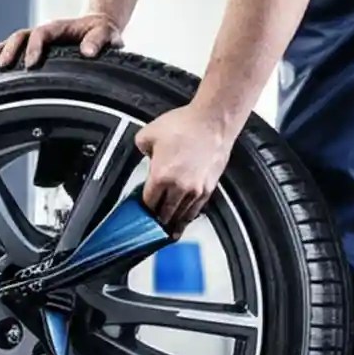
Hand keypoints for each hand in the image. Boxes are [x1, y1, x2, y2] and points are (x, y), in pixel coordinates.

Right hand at [0, 13, 123, 68]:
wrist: (99, 27)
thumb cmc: (103, 32)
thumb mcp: (107, 34)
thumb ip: (99, 41)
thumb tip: (88, 52)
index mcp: (59, 28)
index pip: (41, 34)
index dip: (34, 47)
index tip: (30, 65)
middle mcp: (45, 32)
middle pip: (21, 36)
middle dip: (11, 50)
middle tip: (4, 67)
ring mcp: (38, 39)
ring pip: (14, 41)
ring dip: (1, 51)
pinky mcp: (36, 47)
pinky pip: (15, 48)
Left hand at [134, 103, 239, 235]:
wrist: (213, 121)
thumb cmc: (186, 125)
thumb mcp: (149, 133)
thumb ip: (141, 149)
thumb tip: (145, 157)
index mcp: (161, 176)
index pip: (148, 203)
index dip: (143, 210)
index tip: (140, 212)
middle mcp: (179, 187)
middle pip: (164, 215)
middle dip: (157, 221)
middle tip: (151, 225)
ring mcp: (195, 190)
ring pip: (181, 216)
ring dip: (173, 224)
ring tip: (167, 233)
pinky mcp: (209, 188)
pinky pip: (196, 210)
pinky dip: (188, 217)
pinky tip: (185, 220)